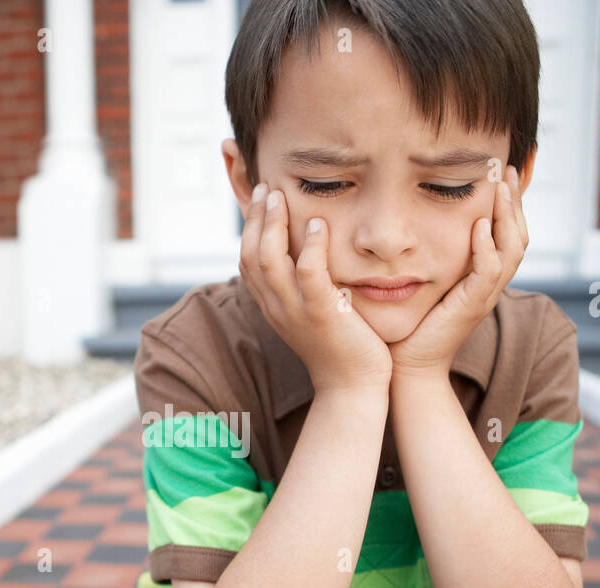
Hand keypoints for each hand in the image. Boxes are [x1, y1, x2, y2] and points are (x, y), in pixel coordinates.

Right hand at [240, 183, 391, 393]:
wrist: (352, 387)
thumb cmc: (339, 347)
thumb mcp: (311, 312)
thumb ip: (303, 285)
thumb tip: (305, 255)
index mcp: (272, 305)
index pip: (247, 259)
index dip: (249, 226)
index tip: (260, 196)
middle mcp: (276, 307)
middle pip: (251, 254)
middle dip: (255, 217)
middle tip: (266, 187)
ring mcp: (296, 311)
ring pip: (270, 260)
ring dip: (273, 224)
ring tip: (281, 196)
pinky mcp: (323, 314)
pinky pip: (309, 274)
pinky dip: (310, 246)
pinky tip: (318, 224)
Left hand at [388, 164, 529, 379]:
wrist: (406, 366)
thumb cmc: (409, 326)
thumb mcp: (424, 282)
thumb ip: (430, 256)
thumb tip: (416, 223)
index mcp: (481, 278)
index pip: (507, 235)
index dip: (508, 206)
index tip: (500, 174)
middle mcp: (489, 286)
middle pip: (518, 237)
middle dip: (515, 203)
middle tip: (508, 171)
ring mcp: (483, 297)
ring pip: (511, 251)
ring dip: (508, 217)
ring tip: (500, 188)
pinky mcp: (471, 307)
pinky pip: (488, 273)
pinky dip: (488, 248)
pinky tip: (480, 226)